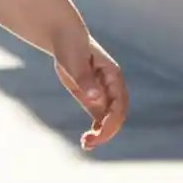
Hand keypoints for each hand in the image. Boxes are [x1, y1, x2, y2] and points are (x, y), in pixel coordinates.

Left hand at [51, 30, 128, 149]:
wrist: (64, 37)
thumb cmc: (70, 46)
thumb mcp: (75, 62)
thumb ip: (85, 79)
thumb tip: (96, 98)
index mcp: (113, 77)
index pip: (118, 105)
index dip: (110, 122)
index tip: (97, 134)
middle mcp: (112, 87)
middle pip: (117, 115)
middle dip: (106, 131)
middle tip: (87, 143)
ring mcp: (104, 93)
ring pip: (109, 119)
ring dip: (102, 134)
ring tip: (86, 145)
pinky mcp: (93, 98)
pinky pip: (100, 118)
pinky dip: (96, 130)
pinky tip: (87, 140)